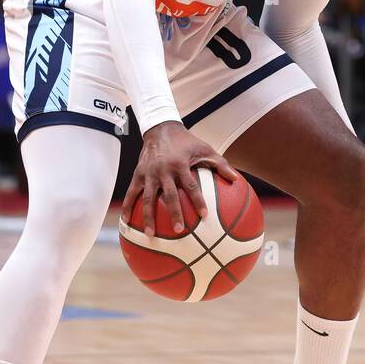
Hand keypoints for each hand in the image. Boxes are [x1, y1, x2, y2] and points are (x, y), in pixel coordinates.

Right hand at [121, 121, 239, 236]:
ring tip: (150, 234)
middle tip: (179, 231)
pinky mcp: (138, 174)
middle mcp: (164, 170)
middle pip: (169, 195)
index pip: (191, 186)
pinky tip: (127, 222)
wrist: (160, 128)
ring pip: (147, 198)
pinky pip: (131, 193)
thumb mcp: (205, 149)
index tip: (204, 216)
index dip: (198, 200)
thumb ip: (220, 164)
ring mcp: (149, 173)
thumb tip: (237, 179)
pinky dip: (128, 207)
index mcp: (180, 165)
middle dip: (174, 213)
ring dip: (148, 217)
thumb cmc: (187, 142)